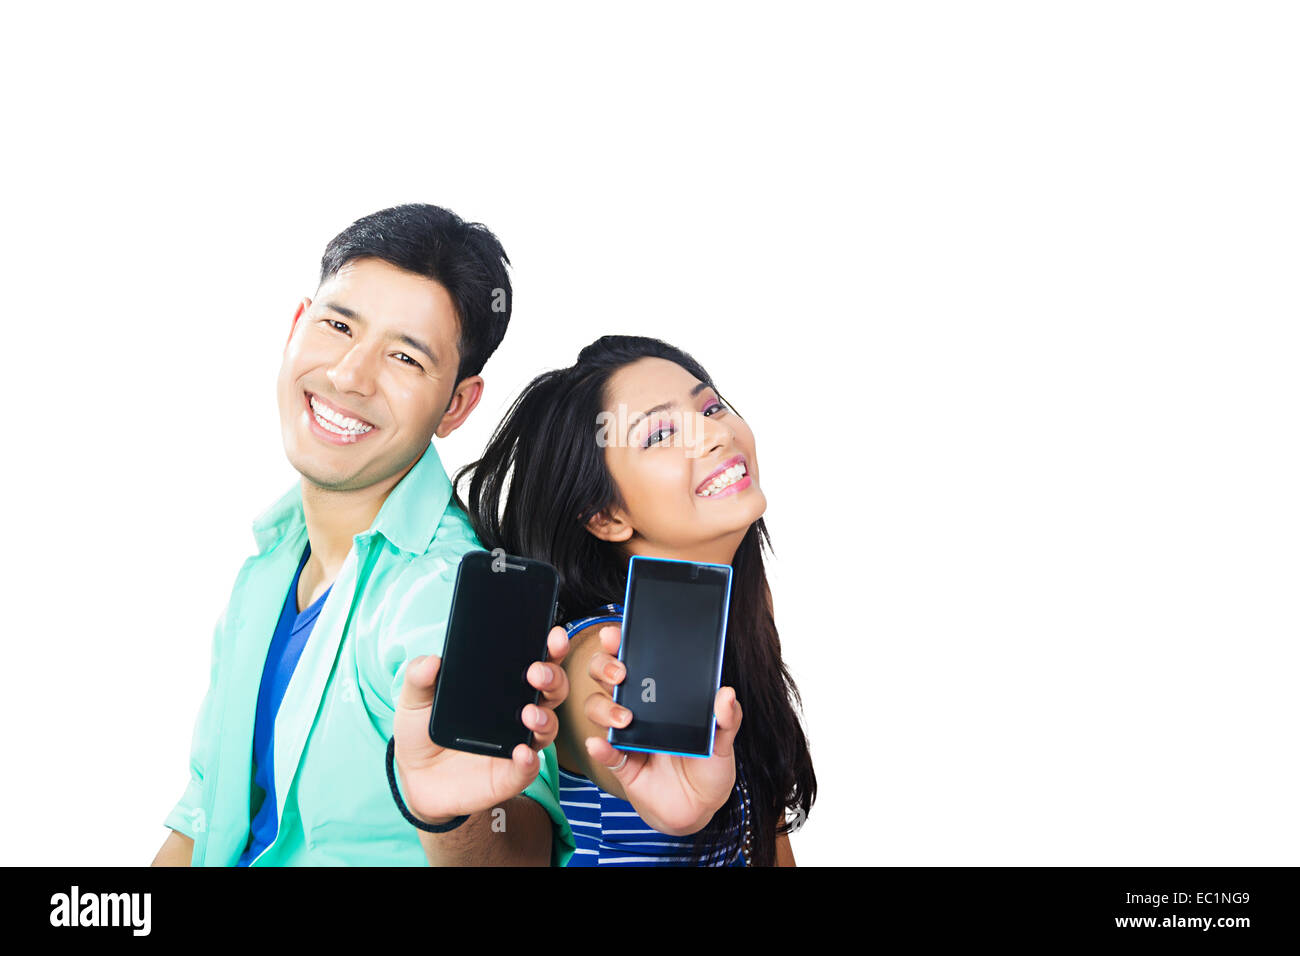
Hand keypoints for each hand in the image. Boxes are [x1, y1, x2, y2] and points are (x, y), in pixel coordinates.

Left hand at [392, 625, 570, 824]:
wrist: (411, 777)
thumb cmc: (422, 730)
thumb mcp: (415, 698)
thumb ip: (419, 676)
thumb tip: (431, 660)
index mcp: (503, 686)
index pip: (535, 661)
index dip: (550, 648)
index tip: (553, 635)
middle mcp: (518, 712)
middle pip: (551, 690)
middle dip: (552, 677)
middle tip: (535, 673)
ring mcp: (517, 744)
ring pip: (548, 727)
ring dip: (545, 718)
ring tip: (529, 714)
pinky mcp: (509, 776)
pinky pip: (528, 768)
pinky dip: (529, 761)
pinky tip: (522, 752)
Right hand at [583, 624, 742, 835]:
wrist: (700, 809)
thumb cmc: (709, 766)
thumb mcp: (725, 741)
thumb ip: (727, 719)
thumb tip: (726, 694)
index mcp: (662, 695)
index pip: (636, 659)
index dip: (620, 643)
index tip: (616, 633)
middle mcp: (638, 708)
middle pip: (605, 675)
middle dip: (604, 666)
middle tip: (620, 673)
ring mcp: (625, 734)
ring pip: (597, 707)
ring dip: (604, 707)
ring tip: (624, 719)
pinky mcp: (621, 764)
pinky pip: (604, 752)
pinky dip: (600, 748)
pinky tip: (601, 745)